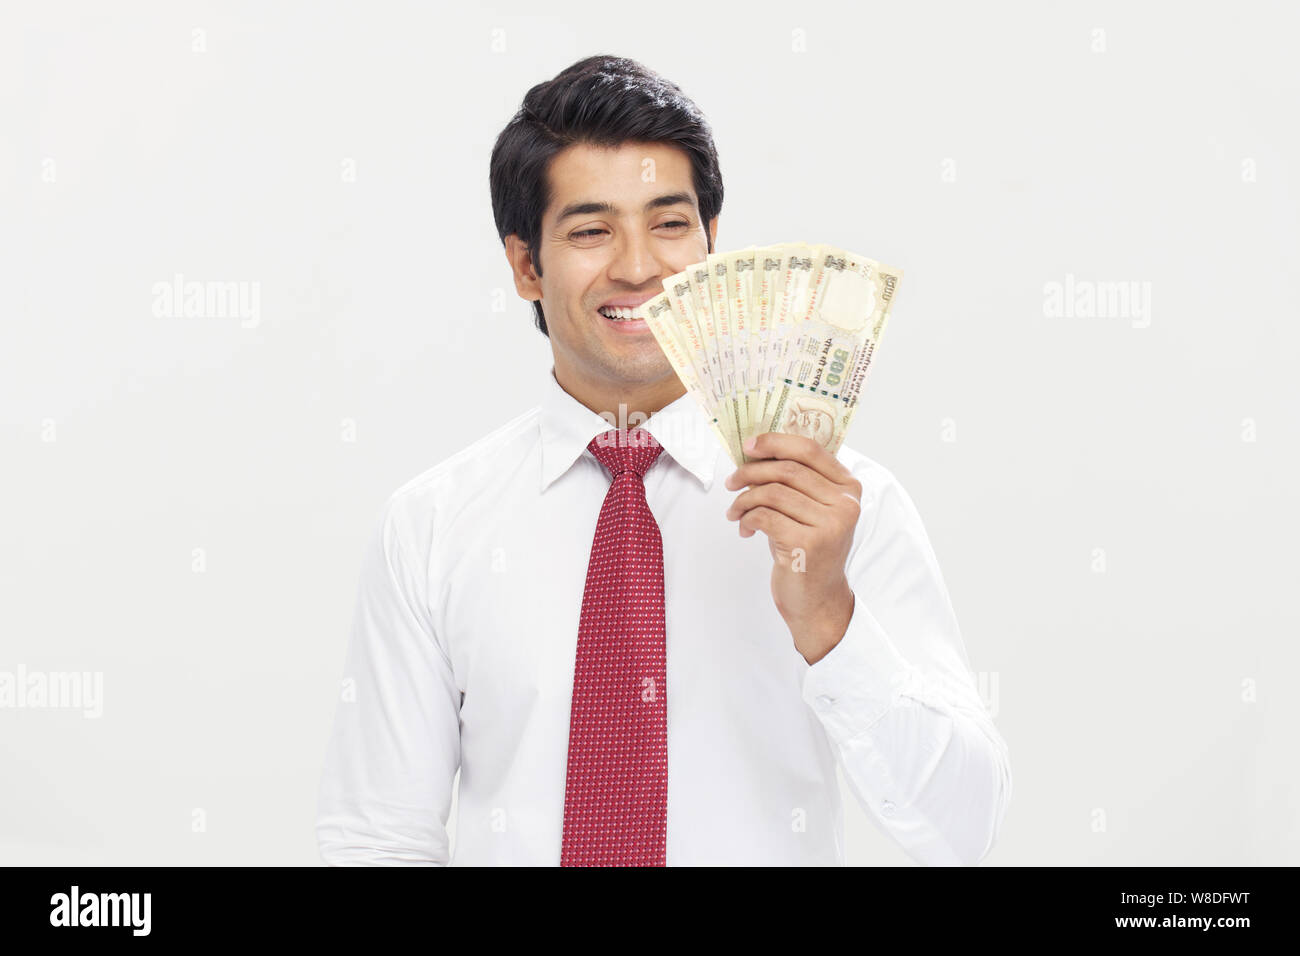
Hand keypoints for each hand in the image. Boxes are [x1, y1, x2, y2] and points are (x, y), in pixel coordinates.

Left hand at [723, 432, 860, 662]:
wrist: (817, 599)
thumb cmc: (807, 549)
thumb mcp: (808, 510)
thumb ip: (794, 481)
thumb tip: (754, 451)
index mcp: (848, 488)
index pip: (810, 450)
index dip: (775, 442)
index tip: (748, 446)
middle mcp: (845, 504)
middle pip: (787, 469)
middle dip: (751, 472)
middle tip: (731, 482)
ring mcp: (830, 525)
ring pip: (772, 493)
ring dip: (744, 499)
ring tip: (734, 511)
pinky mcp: (808, 545)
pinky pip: (765, 516)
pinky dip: (747, 518)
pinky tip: (745, 528)